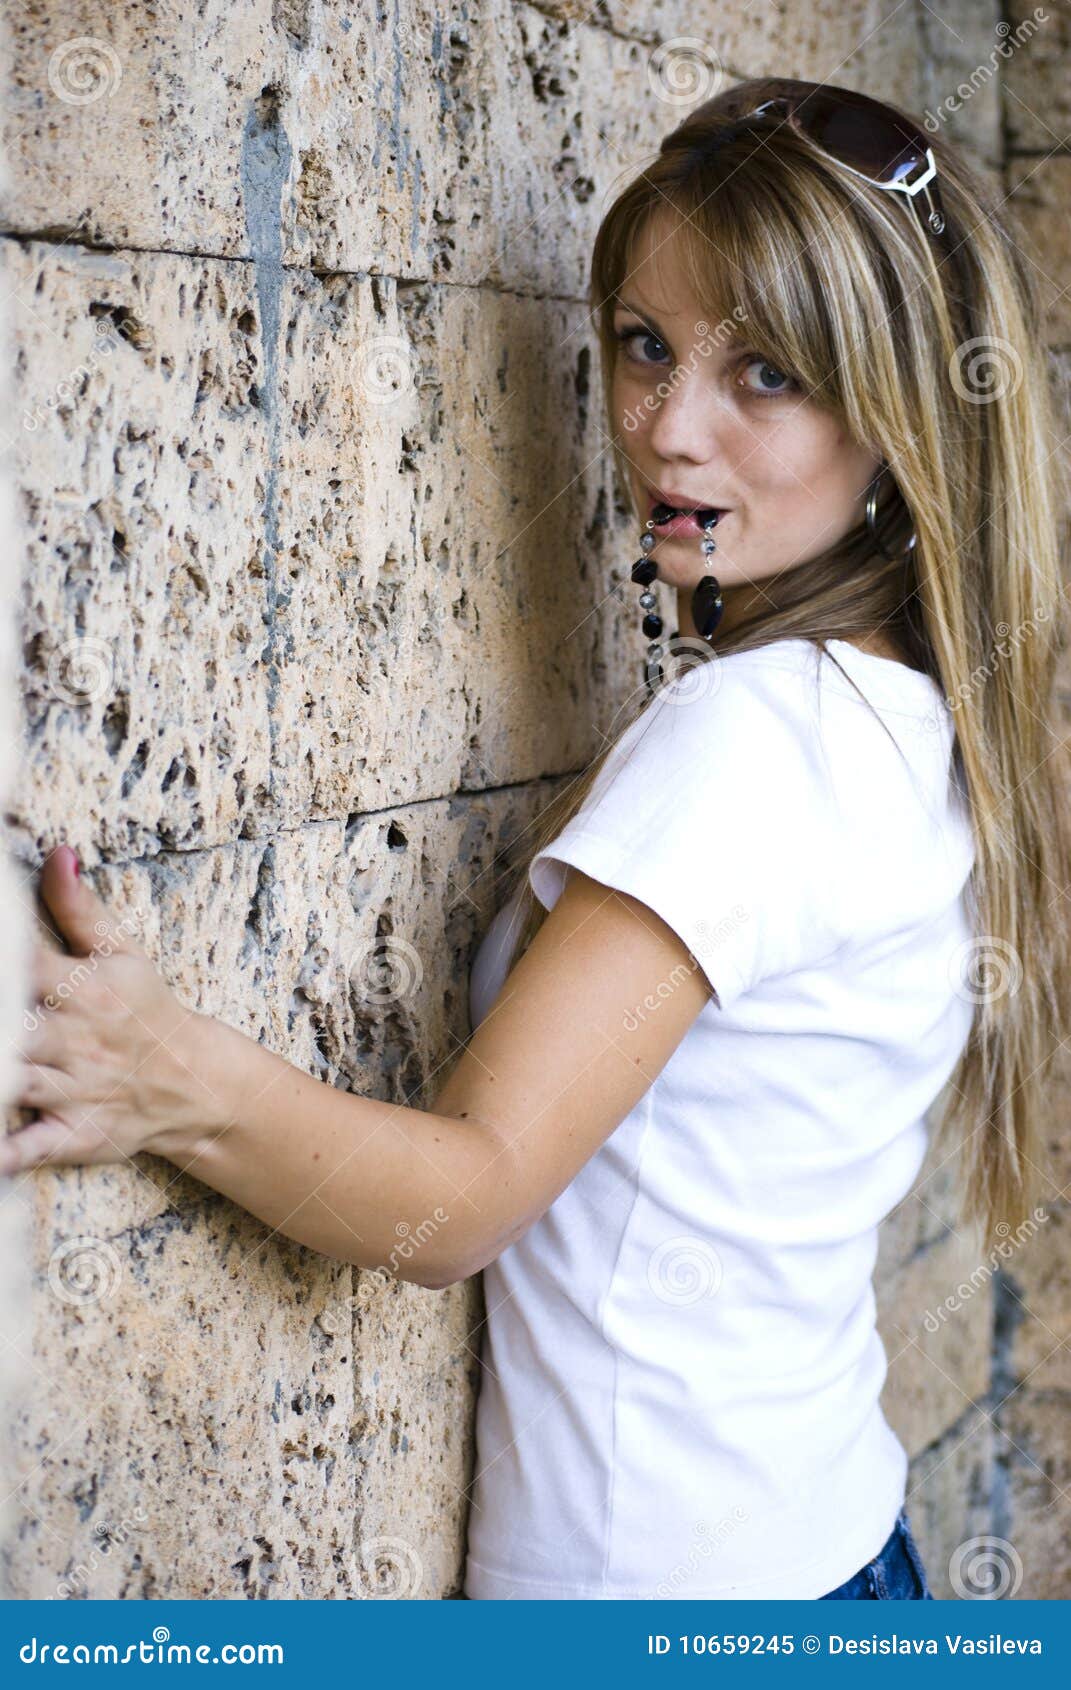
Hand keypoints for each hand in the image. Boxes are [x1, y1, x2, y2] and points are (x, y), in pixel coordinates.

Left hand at [2, 845, 217, 1174]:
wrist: (196, 1082)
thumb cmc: (146, 1012)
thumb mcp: (121, 953)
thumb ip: (78, 906)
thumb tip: (57, 853)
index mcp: (80, 987)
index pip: (20, 965)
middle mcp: (72, 1037)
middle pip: (10, 1028)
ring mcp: (72, 1088)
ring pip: (13, 1083)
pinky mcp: (73, 1135)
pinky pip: (32, 1149)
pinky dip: (5, 1156)